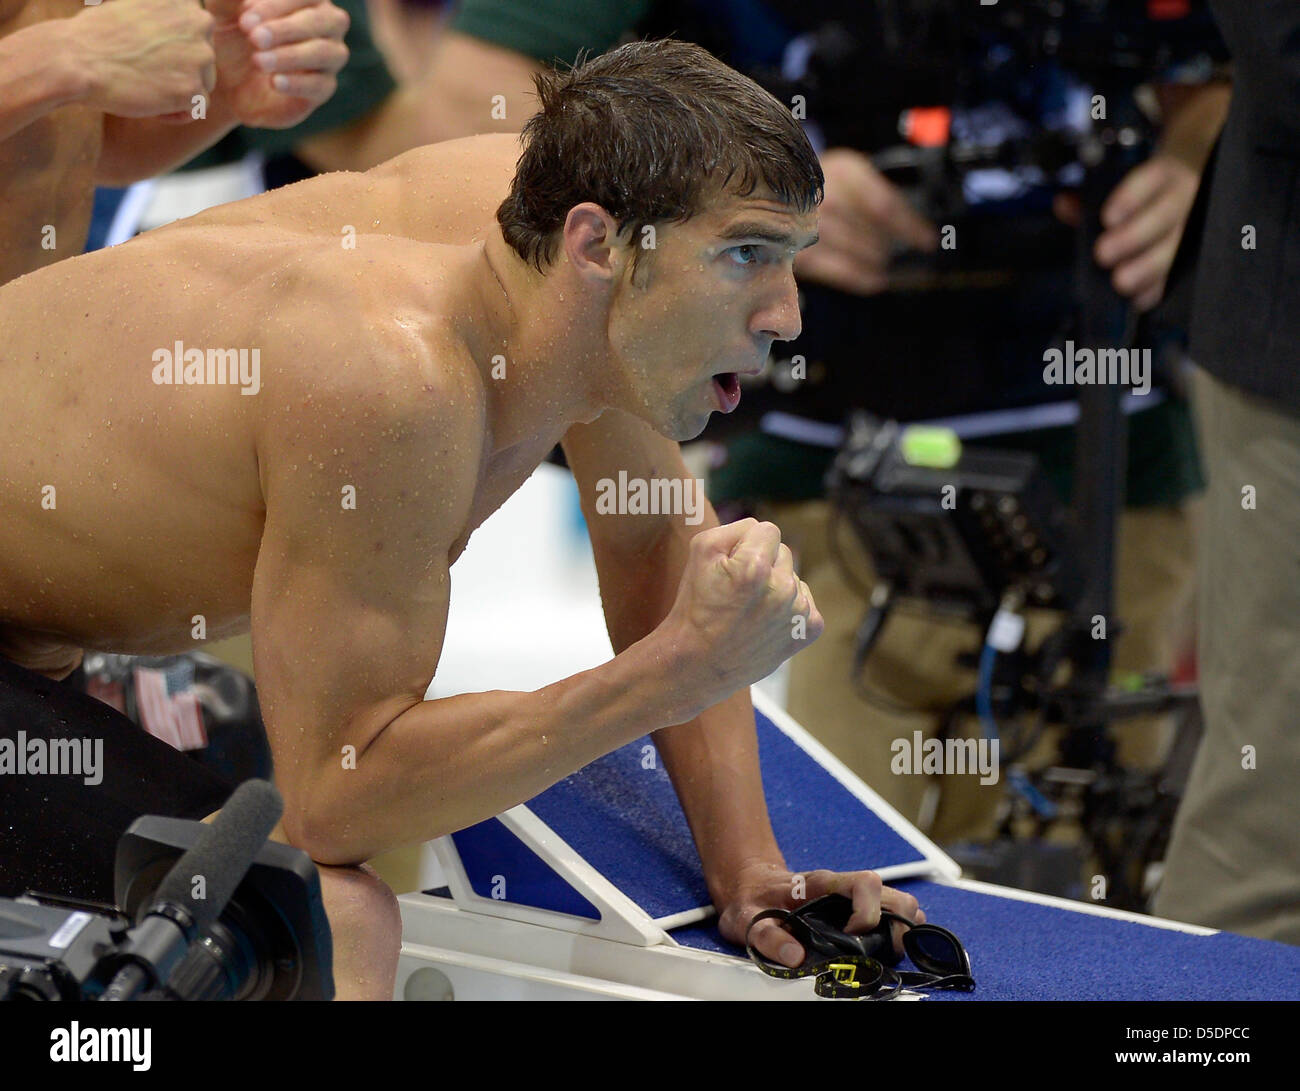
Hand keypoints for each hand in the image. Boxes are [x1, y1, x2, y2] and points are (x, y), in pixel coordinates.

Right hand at [70, 0, 216, 117]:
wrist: (76, 59)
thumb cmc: (97, 35)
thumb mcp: (136, 8)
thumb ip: (165, 17)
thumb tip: (173, 38)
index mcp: (184, 0)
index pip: (197, 34)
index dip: (174, 48)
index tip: (146, 51)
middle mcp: (199, 22)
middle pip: (204, 60)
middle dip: (180, 72)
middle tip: (144, 72)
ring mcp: (199, 55)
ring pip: (203, 83)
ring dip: (179, 92)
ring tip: (146, 87)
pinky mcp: (193, 87)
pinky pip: (199, 108)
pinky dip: (177, 113)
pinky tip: (152, 105)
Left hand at [207, 0, 349, 128]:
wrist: (229, 82)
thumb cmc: (232, 36)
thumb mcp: (224, 11)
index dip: (276, 6)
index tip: (244, 18)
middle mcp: (327, 24)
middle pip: (322, 21)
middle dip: (286, 29)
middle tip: (254, 38)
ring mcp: (330, 56)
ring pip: (324, 52)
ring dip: (291, 56)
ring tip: (258, 62)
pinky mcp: (324, 88)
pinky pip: (320, 85)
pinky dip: (297, 83)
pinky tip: (274, 82)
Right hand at [658, 519, 823, 716]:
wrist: (698, 663)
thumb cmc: (696, 606)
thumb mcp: (700, 551)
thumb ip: (734, 527)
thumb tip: (759, 530)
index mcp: (755, 566)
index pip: (768, 530)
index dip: (747, 544)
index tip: (733, 565)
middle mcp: (782, 588)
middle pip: (784, 552)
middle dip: (764, 564)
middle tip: (738, 591)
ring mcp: (798, 612)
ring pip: (793, 578)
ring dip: (776, 588)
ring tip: (750, 610)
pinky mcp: (807, 630)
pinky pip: (806, 602)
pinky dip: (790, 610)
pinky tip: (766, 622)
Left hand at [716, 860, 925, 967]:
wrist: (748, 884)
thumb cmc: (750, 900)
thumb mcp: (747, 919)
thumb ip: (768, 937)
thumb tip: (796, 957)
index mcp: (821, 884)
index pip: (865, 883)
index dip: (868, 914)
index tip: (851, 937)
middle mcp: (843, 887)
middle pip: (893, 895)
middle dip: (897, 926)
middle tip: (878, 951)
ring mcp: (852, 898)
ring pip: (898, 904)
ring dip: (900, 929)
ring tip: (880, 953)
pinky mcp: (854, 909)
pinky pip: (890, 914)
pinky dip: (895, 931)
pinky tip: (879, 949)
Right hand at [795, 147, 938, 295]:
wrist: (775, 190)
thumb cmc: (823, 185)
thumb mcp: (850, 175)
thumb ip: (879, 196)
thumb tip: (915, 230)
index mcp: (843, 170)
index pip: (885, 206)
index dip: (911, 227)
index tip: (927, 241)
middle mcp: (824, 196)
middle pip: (874, 232)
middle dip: (891, 245)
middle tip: (898, 251)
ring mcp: (808, 226)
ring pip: (861, 251)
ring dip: (878, 260)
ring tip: (884, 261)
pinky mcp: (800, 253)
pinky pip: (841, 271)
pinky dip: (862, 277)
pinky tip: (876, 279)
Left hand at [1054, 153, 1200, 311]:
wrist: (1179, 196)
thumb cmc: (1140, 198)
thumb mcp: (1115, 190)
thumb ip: (1088, 199)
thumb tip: (1063, 204)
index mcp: (1164, 174)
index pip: (1153, 177)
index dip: (1131, 197)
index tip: (1108, 217)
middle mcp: (1185, 197)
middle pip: (1166, 215)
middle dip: (1133, 237)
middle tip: (1103, 253)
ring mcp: (1194, 227)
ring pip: (1178, 246)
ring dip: (1147, 268)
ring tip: (1122, 281)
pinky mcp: (1194, 257)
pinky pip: (1180, 275)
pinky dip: (1158, 289)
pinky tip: (1139, 297)